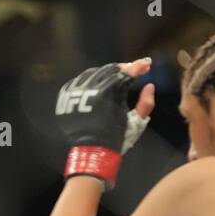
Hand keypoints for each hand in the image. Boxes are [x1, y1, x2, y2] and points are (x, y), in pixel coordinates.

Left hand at [56, 56, 153, 186]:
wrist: (91, 151)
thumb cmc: (116, 137)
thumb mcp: (136, 121)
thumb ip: (146, 103)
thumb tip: (149, 85)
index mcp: (107, 95)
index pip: (124, 75)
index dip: (137, 68)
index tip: (146, 64)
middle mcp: (89, 92)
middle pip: (108, 70)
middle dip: (122, 68)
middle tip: (131, 69)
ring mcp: (74, 94)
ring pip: (91, 73)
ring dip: (105, 73)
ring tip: (115, 76)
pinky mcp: (64, 98)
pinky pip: (77, 81)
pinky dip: (89, 80)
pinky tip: (98, 82)